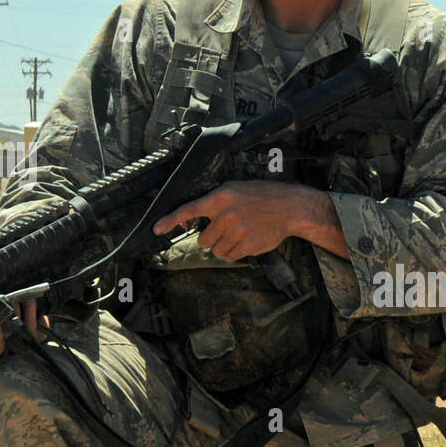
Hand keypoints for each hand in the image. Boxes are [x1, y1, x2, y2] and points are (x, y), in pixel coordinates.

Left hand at [152, 180, 348, 260]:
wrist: (289, 207)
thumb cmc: (260, 196)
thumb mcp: (235, 190)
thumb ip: (213, 203)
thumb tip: (192, 221)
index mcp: (221, 198)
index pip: (189, 210)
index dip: (170, 220)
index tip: (156, 229)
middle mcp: (226, 215)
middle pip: (203, 240)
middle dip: (211, 238)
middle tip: (225, 230)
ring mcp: (237, 232)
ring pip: (216, 250)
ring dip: (224, 246)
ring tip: (239, 234)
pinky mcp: (247, 245)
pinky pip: (230, 257)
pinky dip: (235, 252)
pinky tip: (246, 240)